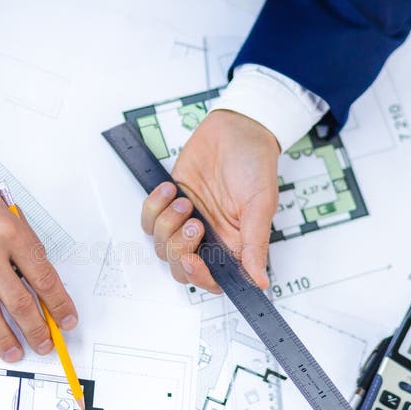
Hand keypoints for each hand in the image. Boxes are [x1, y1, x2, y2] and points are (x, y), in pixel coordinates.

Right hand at [0, 153, 77, 360]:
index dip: (60, 305)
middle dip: (37, 330)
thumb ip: (21, 241)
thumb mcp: (3, 207)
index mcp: (11, 232)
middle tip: (45, 345)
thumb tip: (37, 279)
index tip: (67, 321)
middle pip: (20, 303)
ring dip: (5, 340)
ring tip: (15, 353)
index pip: (45, 279)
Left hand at [141, 110, 278, 291]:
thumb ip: (256, 244)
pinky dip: (154, 207)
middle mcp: (209, 237)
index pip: (212, 279)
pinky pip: (149, 219)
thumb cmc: (255, 163)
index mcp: (233, 244)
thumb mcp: (261, 204)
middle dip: (178, 250)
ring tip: (185, 199)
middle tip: (193, 223)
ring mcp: (187, 220)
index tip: (193, 260)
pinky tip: (170, 189)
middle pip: (180, 267)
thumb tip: (260, 281)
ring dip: (167, 224)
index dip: (199, 277)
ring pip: (161, 245)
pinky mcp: (170, 203)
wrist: (236, 128)